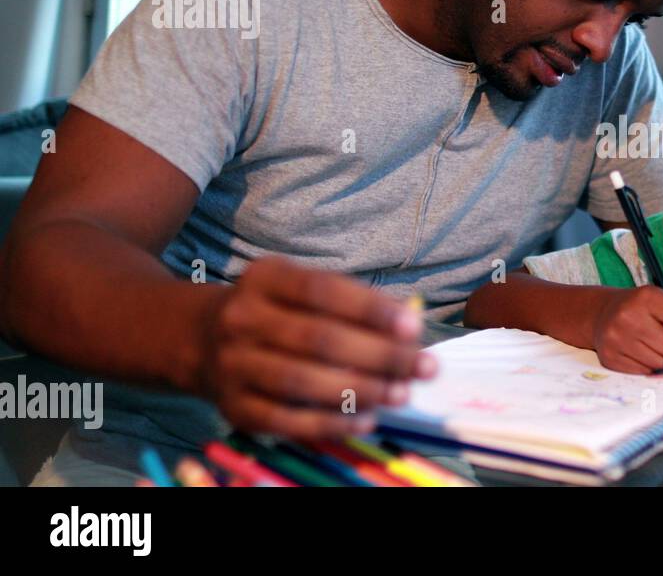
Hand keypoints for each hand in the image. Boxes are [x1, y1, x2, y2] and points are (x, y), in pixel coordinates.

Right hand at [196, 256, 435, 439]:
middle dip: (380, 356)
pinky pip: (286, 419)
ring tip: (402, 394)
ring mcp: (233, 364)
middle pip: (318, 339)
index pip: (322, 290)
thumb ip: (354, 301)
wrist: (201, 339)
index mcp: (265, 278)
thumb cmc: (277, 310)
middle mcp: (242, 318)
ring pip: (302, 381)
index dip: (370, 309)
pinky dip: (330, 422)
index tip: (414, 326)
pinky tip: (367, 420)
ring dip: (361, 391)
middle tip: (424, 367)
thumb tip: (410, 326)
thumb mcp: (303, 289)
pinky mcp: (233, 406)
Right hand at [592, 285, 662, 373]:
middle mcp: (628, 315)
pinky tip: (640, 354)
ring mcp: (616, 337)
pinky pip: (644, 373)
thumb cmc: (647, 312)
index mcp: (648, 296)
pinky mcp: (609, 357)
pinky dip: (648, 367)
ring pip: (660, 364)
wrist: (604, 314)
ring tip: (652, 347)